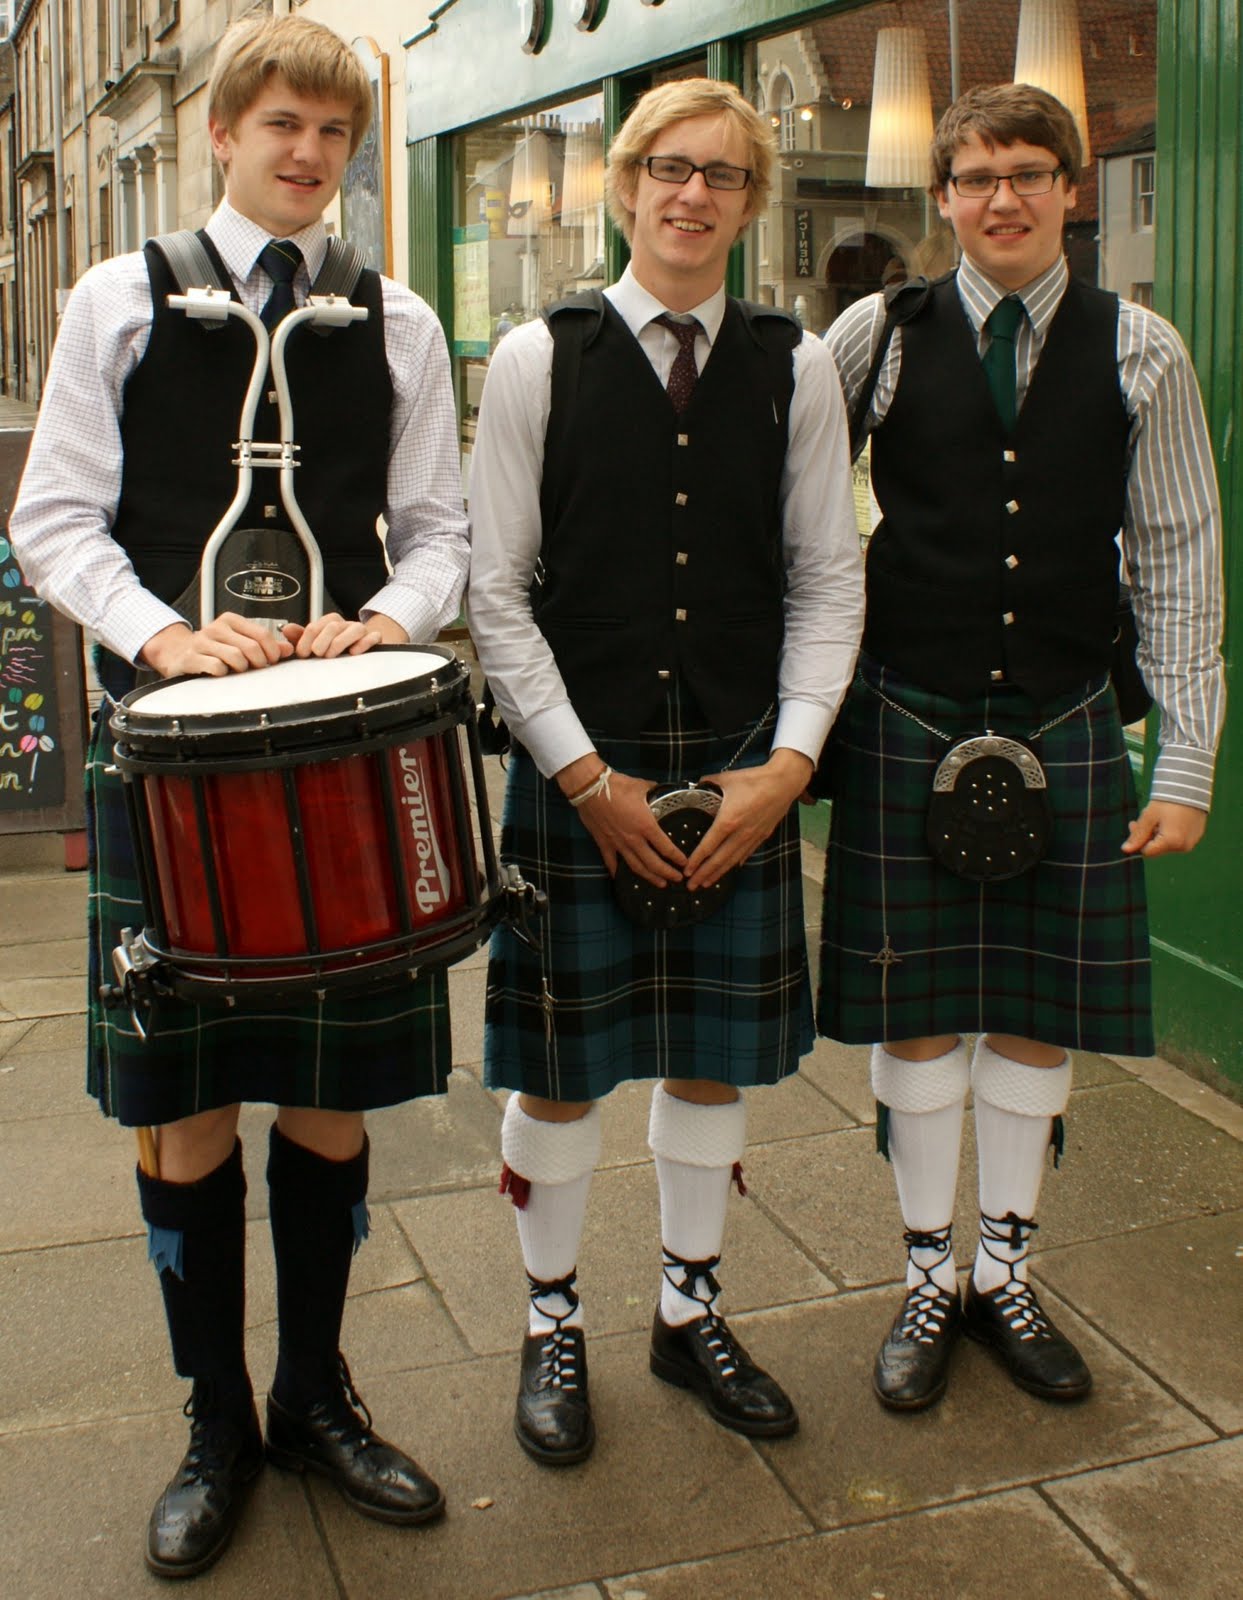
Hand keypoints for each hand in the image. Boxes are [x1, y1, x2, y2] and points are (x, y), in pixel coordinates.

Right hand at [140, 614, 292, 678]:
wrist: (177, 653)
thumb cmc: (213, 649)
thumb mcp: (239, 642)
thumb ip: (265, 645)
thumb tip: (288, 649)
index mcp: (230, 621)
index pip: (261, 634)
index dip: (272, 651)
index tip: (272, 661)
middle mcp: (215, 628)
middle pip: (251, 647)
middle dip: (259, 662)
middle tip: (257, 668)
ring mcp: (201, 643)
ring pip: (236, 657)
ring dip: (242, 669)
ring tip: (238, 670)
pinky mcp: (191, 658)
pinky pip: (216, 667)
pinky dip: (224, 674)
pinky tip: (221, 673)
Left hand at [282, 612, 385, 657]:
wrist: (363, 646)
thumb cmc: (338, 645)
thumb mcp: (317, 641)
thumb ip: (301, 637)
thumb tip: (286, 630)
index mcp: (330, 623)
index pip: (316, 625)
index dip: (306, 639)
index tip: (303, 653)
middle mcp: (346, 624)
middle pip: (334, 626)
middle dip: (322, 640)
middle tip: (316, 653)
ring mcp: (361, 631)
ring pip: (354, 629)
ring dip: (340, 642)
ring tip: (331, 655)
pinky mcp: (374, 639)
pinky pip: (373, 637)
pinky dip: (364, 644)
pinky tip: (354, 652)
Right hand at [555, 756, 684, 885]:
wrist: (590, 788)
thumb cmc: (616, 785)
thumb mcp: (641, 786)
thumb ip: (653, 791)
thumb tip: (659, 789)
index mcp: (646, 825)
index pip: (666, 847)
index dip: (677, 857)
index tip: (684, 863)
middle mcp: (633, 838)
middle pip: (653, 863)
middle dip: (667, 873)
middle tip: (677, 879)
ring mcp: (617, 843)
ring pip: (636, 866)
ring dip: (649, 877)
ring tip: (660, 883)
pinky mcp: (603, 843)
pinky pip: (611, 862)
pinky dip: (616, 872)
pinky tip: (621, 878)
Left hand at [685, 748, 812, 889]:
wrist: (784, 783)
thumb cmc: (755, 780)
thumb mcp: (727, 779)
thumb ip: (708, 783)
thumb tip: (695, 785)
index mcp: (728, 821)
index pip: (708, 846)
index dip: (696, 861)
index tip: (687, 871)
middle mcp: (740, 833)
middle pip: (718, 860)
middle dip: (703, 874)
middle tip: (691, 885)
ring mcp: (752, 837)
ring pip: (732, 861)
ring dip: (718, 874)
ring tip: (706, 883)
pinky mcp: (762, 836)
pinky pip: (746, 854)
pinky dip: (735, 863)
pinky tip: (729, 869)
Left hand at [1122, 800, 1207, 857]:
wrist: (1191, 787)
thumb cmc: (1168, 801)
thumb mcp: (1148, 817)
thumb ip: (1137, 835)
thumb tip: (1126, 850)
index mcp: (1172, 842)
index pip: (1147, 851)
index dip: (1138, 840)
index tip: (1134, 824)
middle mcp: (1184, 846)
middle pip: (1157, 848)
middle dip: (1147, 834)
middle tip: (1142, 818)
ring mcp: (1192, 842)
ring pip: (1166, 843)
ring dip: (1157, 832)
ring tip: (1157, 815)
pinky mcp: (1197, 836)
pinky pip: (1178, 838)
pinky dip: (1170, 831)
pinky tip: (1169, 817)